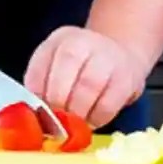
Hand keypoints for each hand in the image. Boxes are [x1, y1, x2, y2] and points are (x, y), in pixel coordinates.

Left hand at [24, 27, 144, 128]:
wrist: (123, 55)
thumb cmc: (83, 68)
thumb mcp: (58, 66)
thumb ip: (44, 85)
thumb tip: (35, 116)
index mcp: (60, 39)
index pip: (41, 62)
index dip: (37, 91)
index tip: (37, 111)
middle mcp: (84, 41)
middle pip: (67, 63)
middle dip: (58, 99)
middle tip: (56, 120)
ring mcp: (109, 56)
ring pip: (89, 83)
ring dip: (77, 111)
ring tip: (73, 124)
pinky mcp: (127, 78)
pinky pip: (108, 103)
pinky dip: (96, 118)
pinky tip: (92, 121)